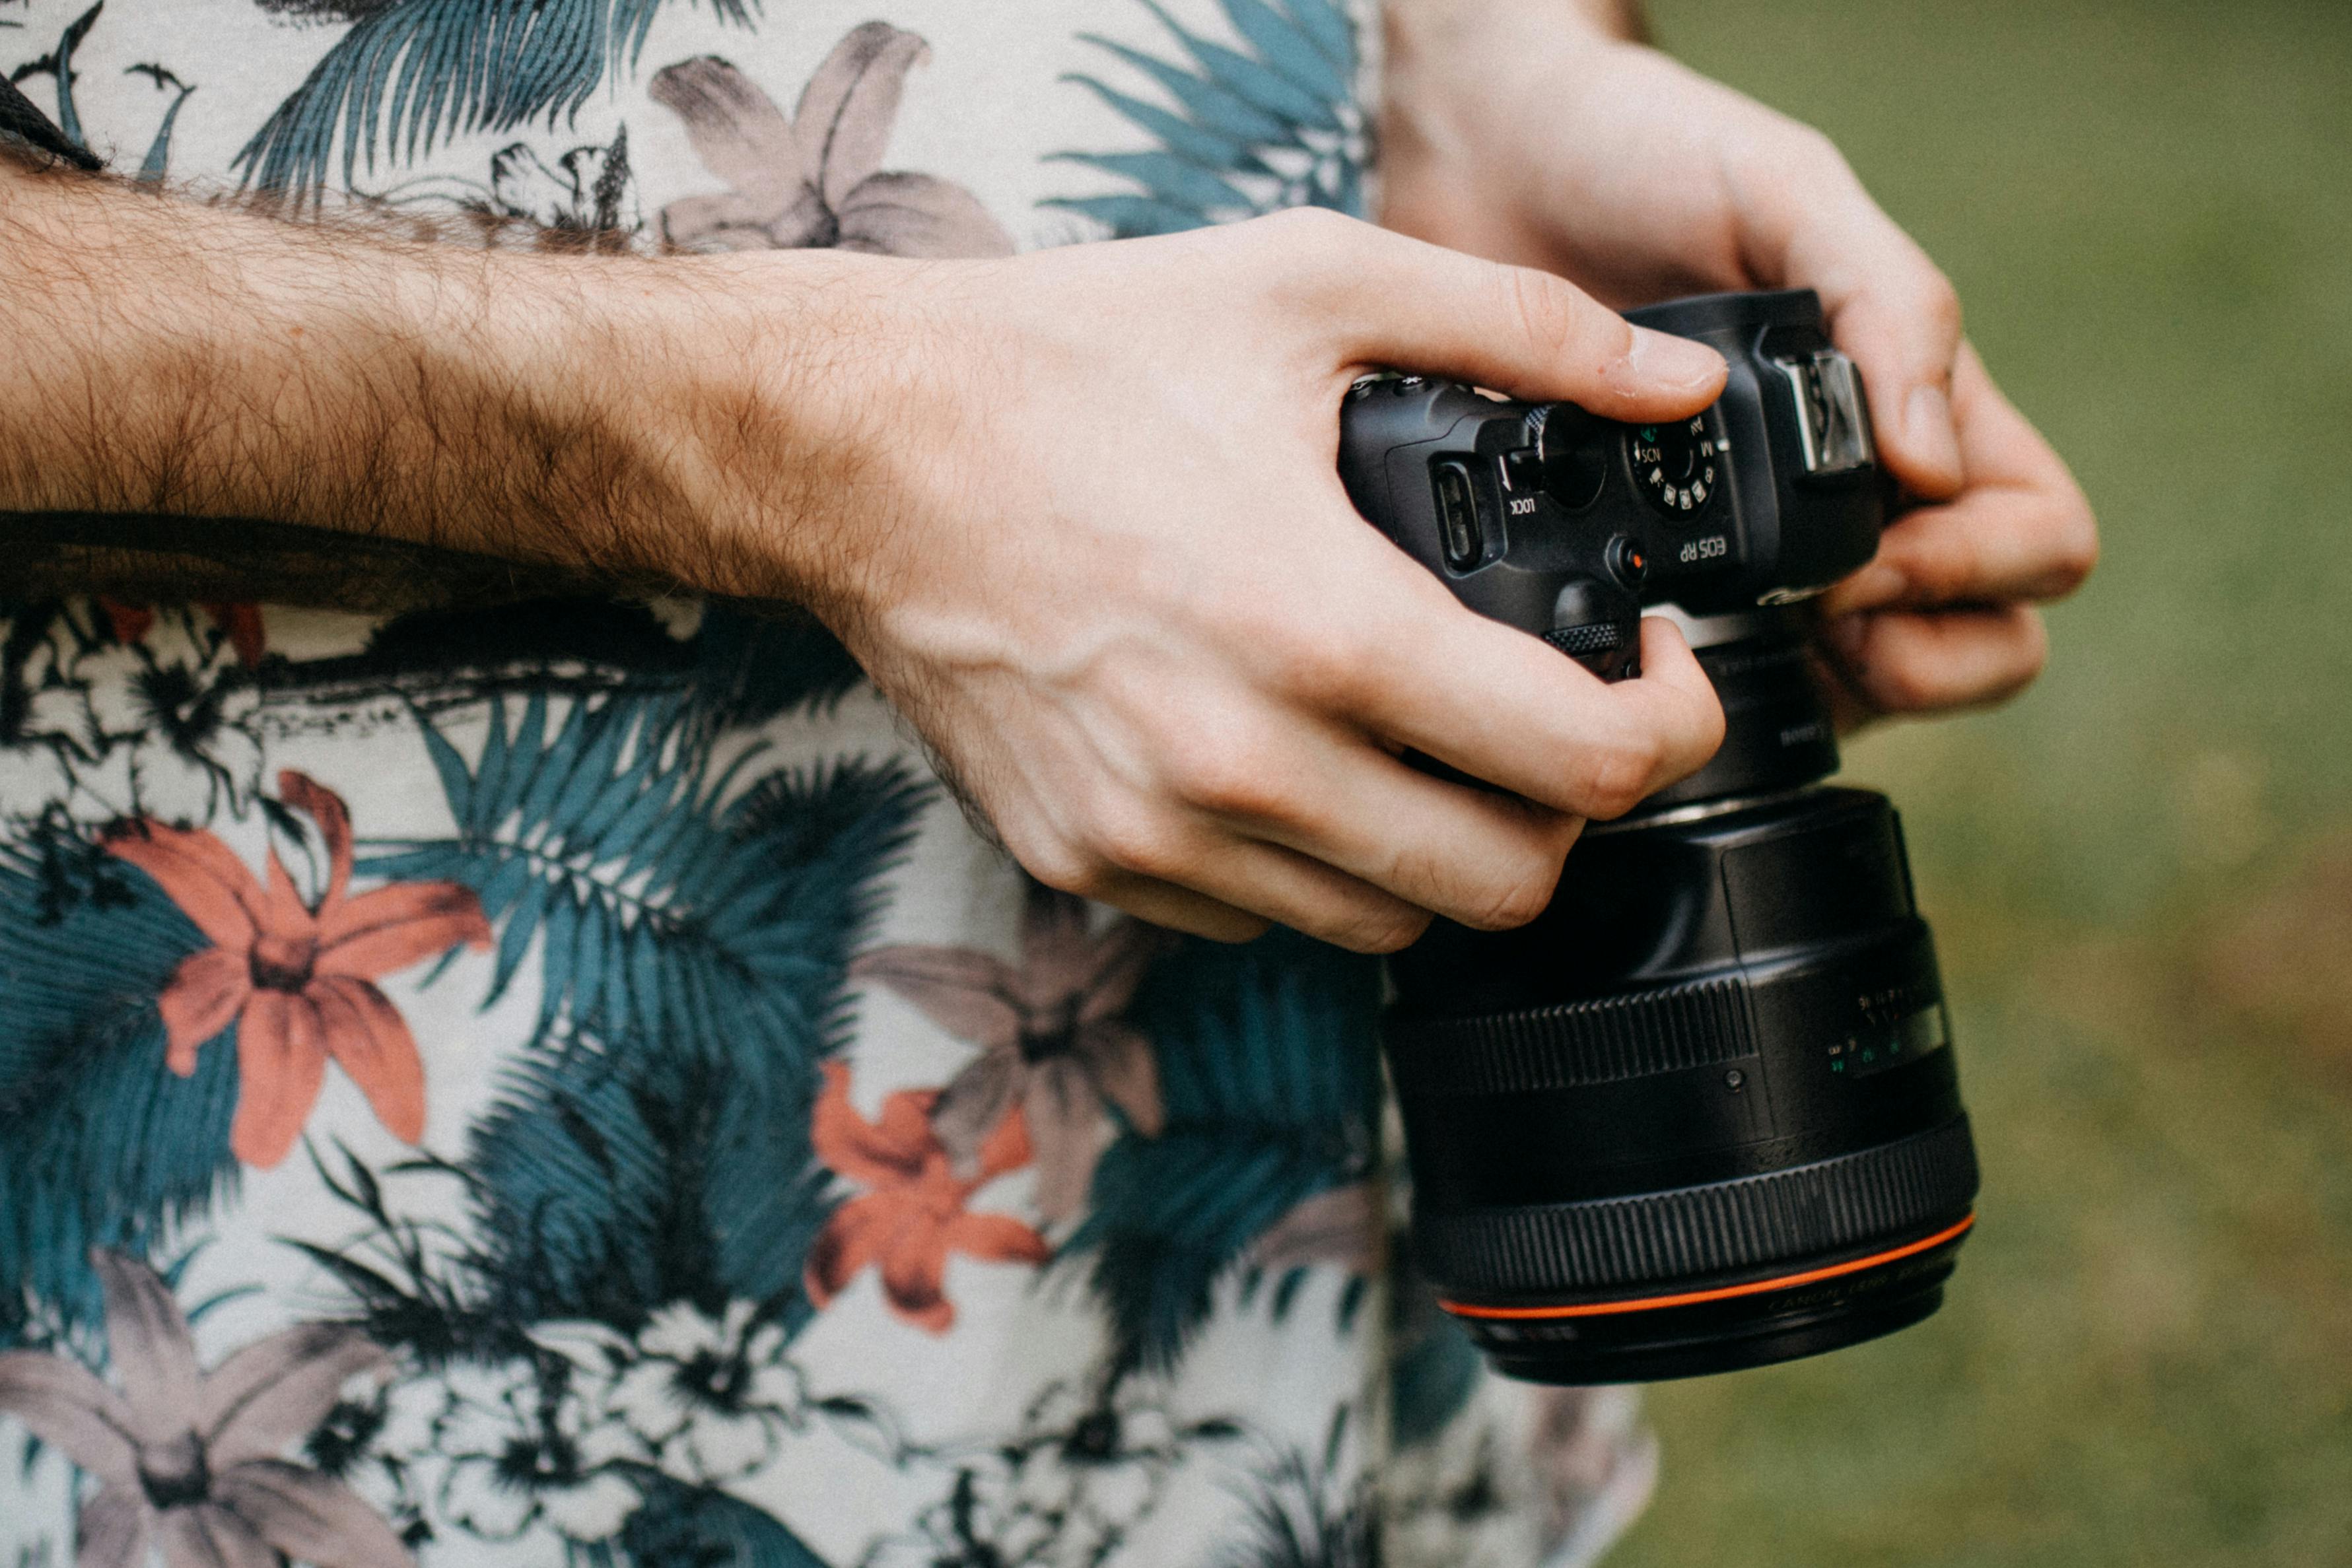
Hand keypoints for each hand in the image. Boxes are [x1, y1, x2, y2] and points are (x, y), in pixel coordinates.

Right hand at [692, 210, 1728, 949]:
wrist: (858, 445)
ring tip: (1427, 734)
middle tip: (1557, 716)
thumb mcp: (1310, 285)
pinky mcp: (1090, 862)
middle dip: (1571, 810)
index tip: (1654, 672)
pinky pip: (1263, 919)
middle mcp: (1243, 765)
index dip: (1669, 726)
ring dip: (1443, 844)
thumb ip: (1520, 327)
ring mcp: (1157, 835)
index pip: (1582, 767)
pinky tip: (1298, 753)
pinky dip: (1315, 861)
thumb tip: (1671, 378)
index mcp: (1323, 628)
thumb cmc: (1074, 363)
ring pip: (1387, 925)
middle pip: (1505, 885)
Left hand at [1380, 0, 2097, 725]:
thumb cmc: (1648, 157)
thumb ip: (1883, 299)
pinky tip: (1652, 651)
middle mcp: (1865, 502)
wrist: (1485, 171)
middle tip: (1811, 614)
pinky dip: (1717, 688)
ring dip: (1833, 686)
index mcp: (1918, 411)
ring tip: (1737, 638)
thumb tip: (1934, 462)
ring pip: (1874, 686)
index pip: (2038, 540)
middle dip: (1922, 655)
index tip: (1865, 554)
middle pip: (1985, 645)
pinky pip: (1736, 682)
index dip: (1974, 570)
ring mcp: (1776, 560)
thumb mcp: (1784, 191)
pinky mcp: (1676, 595)